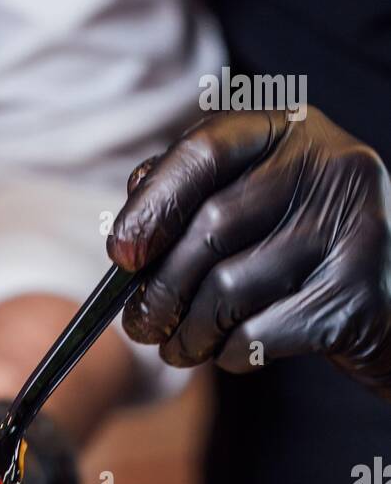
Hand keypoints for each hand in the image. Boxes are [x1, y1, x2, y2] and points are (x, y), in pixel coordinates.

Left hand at [108, 108, 390, 396]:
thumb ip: (189, 200)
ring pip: (228, 288)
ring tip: (181, 347)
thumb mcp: (249, 206)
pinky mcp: (358, 296)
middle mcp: (331, 167)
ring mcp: (354, 229)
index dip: (151, 206)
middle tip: (141, 325)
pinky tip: (230, 352)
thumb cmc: (296, 255)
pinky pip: (258, 334)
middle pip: (210, 227)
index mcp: (292, 129)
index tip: (120, 256)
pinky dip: (229, 354)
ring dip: (189, 332)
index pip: (205, 150)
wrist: (388, 308)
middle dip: (160, 289)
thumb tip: (126, 238)